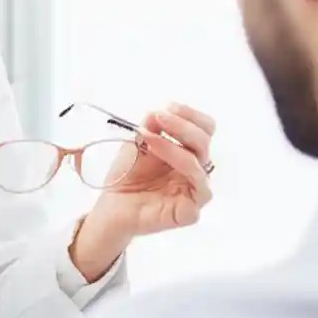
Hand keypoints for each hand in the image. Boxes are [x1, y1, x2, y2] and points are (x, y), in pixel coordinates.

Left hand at [92, 102, 215, 235]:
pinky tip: (157, 156)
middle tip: (159, 117)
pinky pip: (200, 187)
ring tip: (149, 137)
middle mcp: (195, 169)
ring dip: (175, 143)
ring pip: (202, 161)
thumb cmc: (127, 176)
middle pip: (206, 140)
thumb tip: (160, 112)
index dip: (190, 114)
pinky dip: (180, 164)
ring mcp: (195, 190)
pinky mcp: (191, 211)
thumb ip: (151, 127)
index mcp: (187, 151)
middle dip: (183, 124)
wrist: (112, 205)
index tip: (169, 107)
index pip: (204, 128)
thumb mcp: (137, 143)